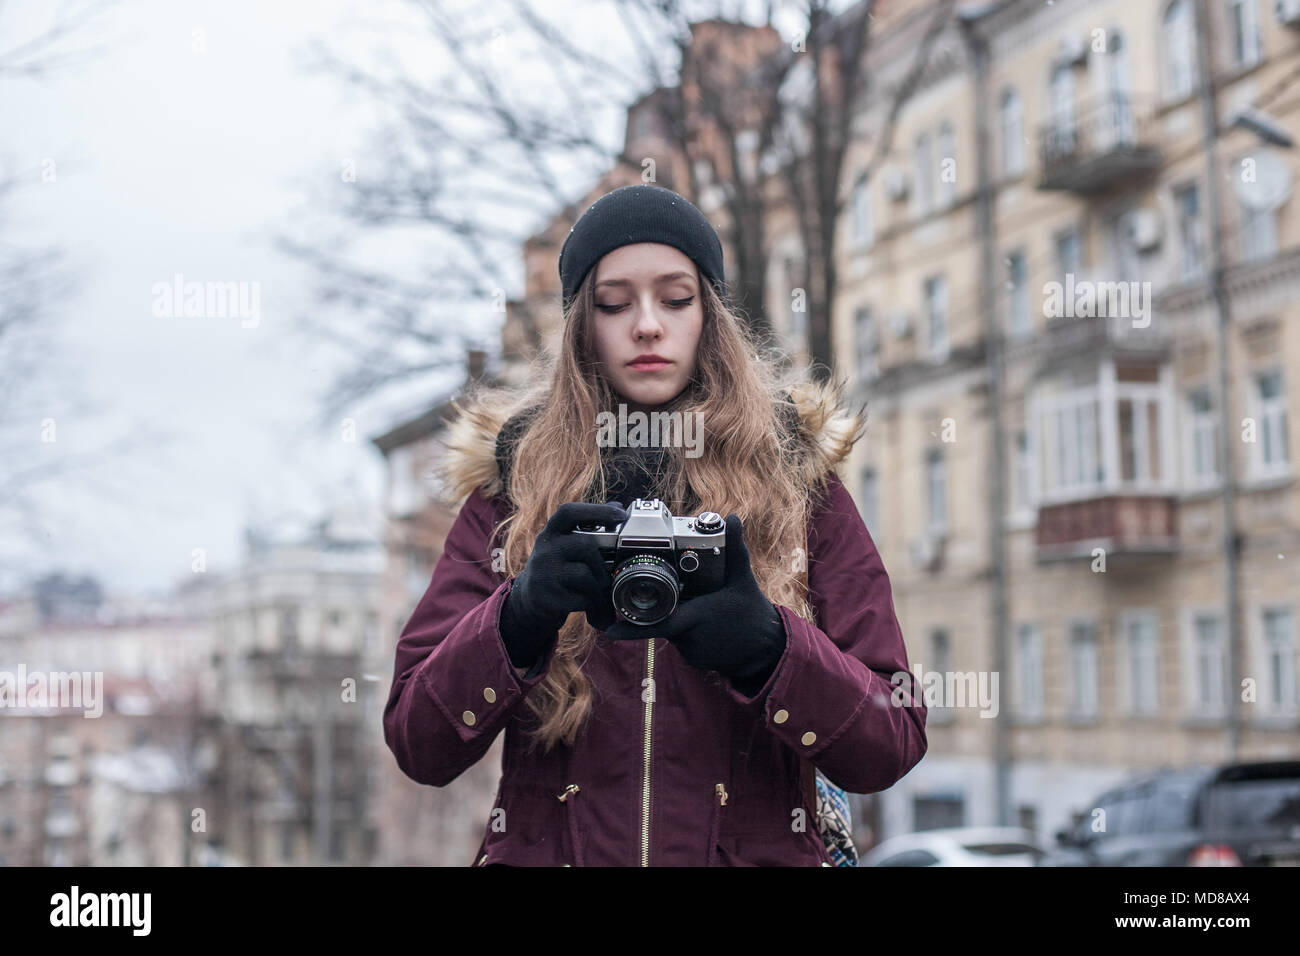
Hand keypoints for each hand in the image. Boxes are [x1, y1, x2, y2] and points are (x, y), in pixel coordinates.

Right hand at [499, 501, 628, 668]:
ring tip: (597, 592)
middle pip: (585, 546)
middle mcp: (544, 548)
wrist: (529, 601)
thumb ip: (589, 528)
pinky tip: (587, 604)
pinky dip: (592, 604)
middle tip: (606, 575)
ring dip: (598, 586)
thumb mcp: (566, 544)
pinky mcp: (545, 596)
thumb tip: (619, 506)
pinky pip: (582, 598)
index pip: (570, 512)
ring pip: (585, 574)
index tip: (621, 515)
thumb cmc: (557, 568)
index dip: (597, 510)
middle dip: (602, 562)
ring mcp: (542, 572)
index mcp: (551, 532)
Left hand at [603, 514, 786, 693]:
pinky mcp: (694, 660)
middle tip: (678, 595)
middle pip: (661, 620)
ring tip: (700, 607)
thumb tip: (734, 518)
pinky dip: (685, 630)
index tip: (610, 629)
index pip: (658, 622)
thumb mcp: (743, 579)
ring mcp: (691, 651)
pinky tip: (704, 623)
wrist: (767, 650)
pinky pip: (680, 641)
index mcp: (696, 616)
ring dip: (675, 616)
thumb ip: (735, 549)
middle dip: (663, 606)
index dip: (632, 627)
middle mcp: (689, 637)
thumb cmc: (753, 613)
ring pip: (670, 630)